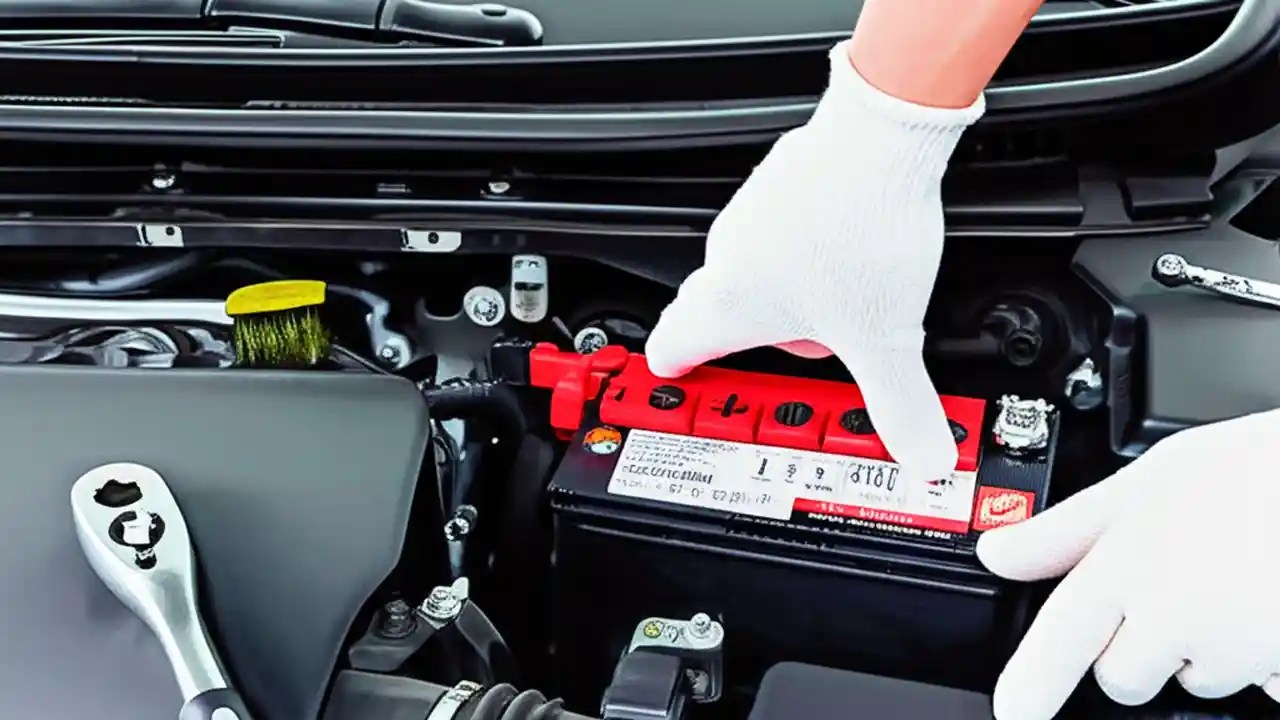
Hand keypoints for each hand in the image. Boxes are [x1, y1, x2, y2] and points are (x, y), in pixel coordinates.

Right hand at [643, 40, 983, 480]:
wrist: (884, 132)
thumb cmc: (861, 226)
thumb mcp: (886, 337)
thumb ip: (900, 404)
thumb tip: (920, 453)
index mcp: (731, 302)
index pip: (672, 346)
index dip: (672, 372)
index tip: (674, 382)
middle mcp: (730, 256)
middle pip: (720, 310)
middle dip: (758, 340)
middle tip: (797, 359)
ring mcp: (753, 212)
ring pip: (754, 267)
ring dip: (789, 293)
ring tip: (844, 305)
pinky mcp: (785, 180)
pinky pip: (782, 229)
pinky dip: (809, 249)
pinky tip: (852, 251)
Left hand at [978, 410, 1279, 718]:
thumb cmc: (1252, 471)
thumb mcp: (1145, 481)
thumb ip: (1065, 530)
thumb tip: (998, 554)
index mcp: (1130, 565)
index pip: (1059, 644)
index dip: (1030, 687)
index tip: (1014, 710)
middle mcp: (1176, 616)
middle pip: (1122, 676)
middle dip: (1136, 649)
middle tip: (1170, 591)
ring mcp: (1233, 651)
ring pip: (1190, 682)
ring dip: (1199, 652)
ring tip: (1227, 587)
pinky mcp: (1278, 671)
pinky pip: (1251, 684)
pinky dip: (1253, 659)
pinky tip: (1260, 608)